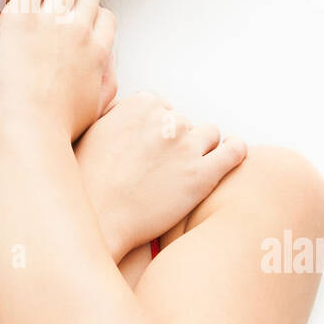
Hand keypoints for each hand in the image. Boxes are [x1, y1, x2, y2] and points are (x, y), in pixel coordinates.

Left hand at [0, 0, 115, 143]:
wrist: (27, 129)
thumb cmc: (58, 129)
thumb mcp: (96, 109)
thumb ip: (107, 83)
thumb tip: (109, 67)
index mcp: (98, 52)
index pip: (106, 18)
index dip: (97, 11)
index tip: (87, 8)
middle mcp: (80, 31)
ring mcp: (51, 21)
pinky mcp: (21, 17)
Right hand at [74, 91, 246, 259]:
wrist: (98, 219)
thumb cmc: (88, 179)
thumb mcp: (94, 129)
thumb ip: (118, 110)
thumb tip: (132, 104)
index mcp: (142, 104)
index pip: (162, 105)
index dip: (155, 126)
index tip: (149, 145)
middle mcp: (167, 120)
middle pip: (183, 121)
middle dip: (175, 139)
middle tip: (159, 165)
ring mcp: (187, 146)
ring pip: (210, 134)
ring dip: (201, 147)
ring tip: (185, 168)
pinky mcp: (202, 175)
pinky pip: (234, 152)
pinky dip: (235, 151)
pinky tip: (231, 154)